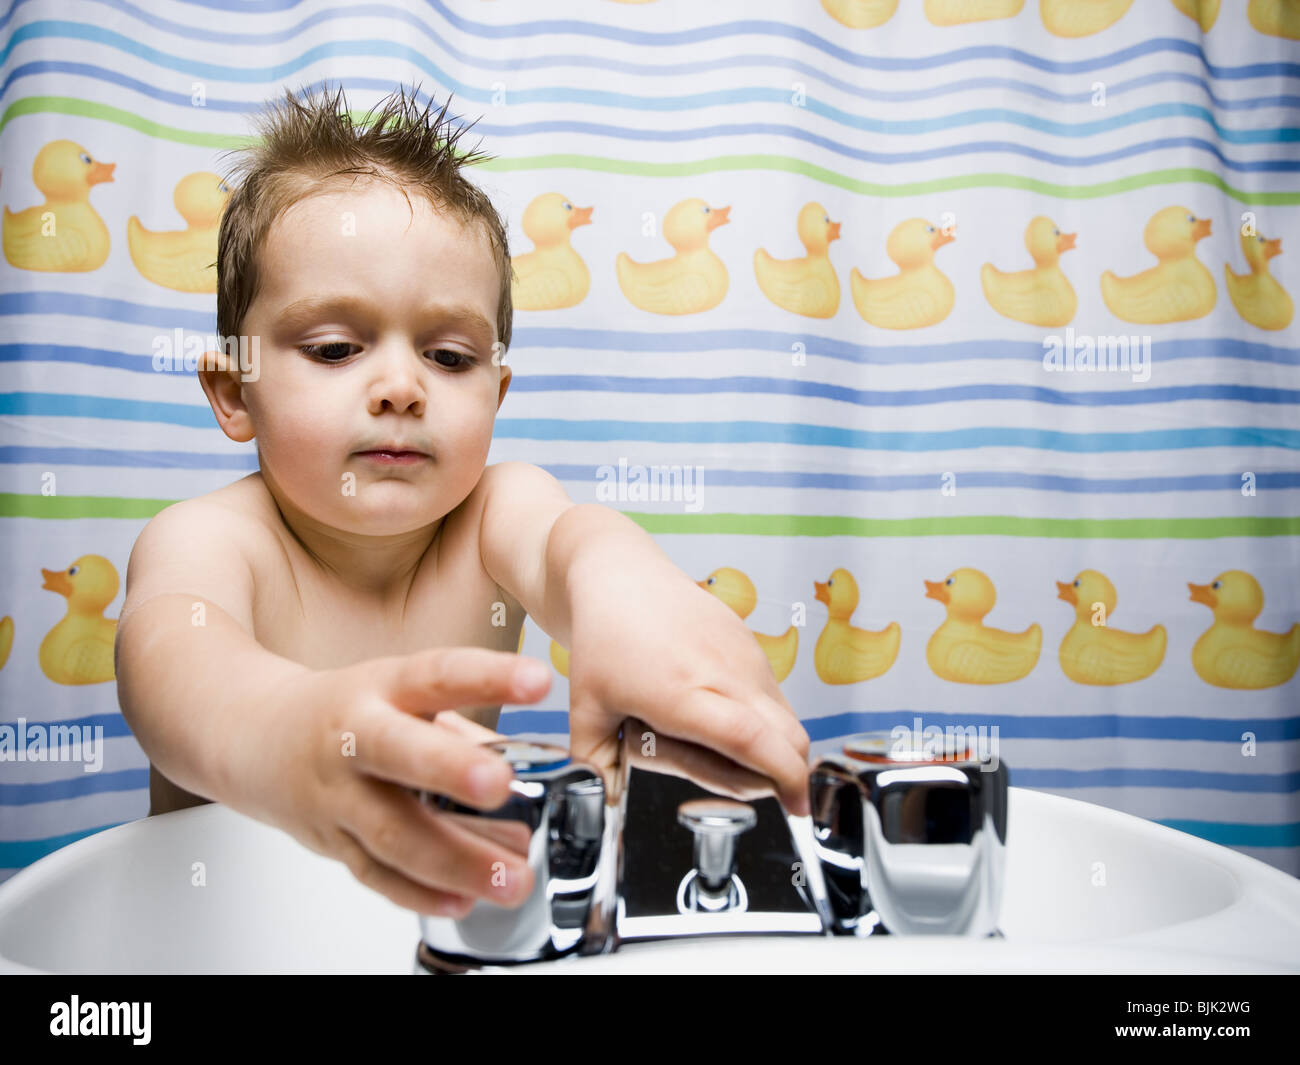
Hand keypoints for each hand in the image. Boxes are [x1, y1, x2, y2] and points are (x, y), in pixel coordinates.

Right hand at [235, 647, 551, 916]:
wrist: (257, 737)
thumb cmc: (347, 712)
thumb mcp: (401, 695)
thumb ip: (462, 728)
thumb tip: (529, 765)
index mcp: (382, 687)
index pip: (438, 674)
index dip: (488, 677)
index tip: (538, 680)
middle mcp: (354, 738)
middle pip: (399, 752)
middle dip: (450, 768)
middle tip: (500, 783)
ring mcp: (337, 795)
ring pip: (393, 832)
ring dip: (457, 861)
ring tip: (511, 878)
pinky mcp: (330, 842)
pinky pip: (376, 875)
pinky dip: (421, 893)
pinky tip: (463, 901)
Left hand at [565, 560, 810, 815]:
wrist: (618, 575)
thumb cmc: (602, 638)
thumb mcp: (585, 711)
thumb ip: (596, 766)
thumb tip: (610, 804)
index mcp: (681, 694)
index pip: (751, 740)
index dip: (783, 778)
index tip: (795, 808)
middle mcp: (723, 673)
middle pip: (788, 736)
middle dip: (789, 775)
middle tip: (770, 795)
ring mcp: (743, 656)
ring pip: (786, 718)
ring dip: (775, 748)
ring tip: (728, 752)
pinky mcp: (750, 645)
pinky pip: (775, 695)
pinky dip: (767, 721)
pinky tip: (726, 720)